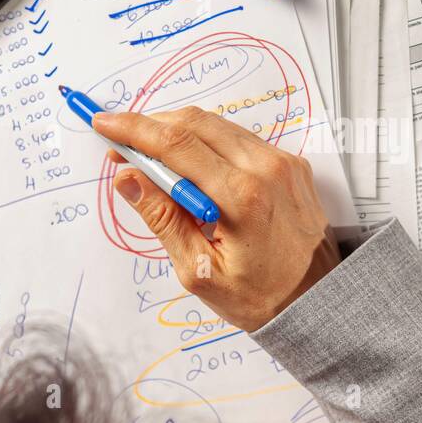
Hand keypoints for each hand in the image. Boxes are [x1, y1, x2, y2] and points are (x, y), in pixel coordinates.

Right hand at [92, 107, 340, 331]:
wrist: (318, 299)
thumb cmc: (261, 296)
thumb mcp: (200, 271)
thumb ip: (162, 219)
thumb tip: (128, 180)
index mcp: (241, 197)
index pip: (175, 145)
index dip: (133, 130)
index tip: (103, 124)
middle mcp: (265, 169)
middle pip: (195, 123)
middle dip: (150, 125)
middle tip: (120, 143)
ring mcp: (283, 162)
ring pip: (218, 125)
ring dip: (178, 131)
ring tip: (148, 155)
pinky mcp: (291, 164)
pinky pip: (240, 138)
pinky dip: (208, 142)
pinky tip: (189, 164)